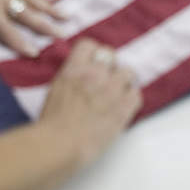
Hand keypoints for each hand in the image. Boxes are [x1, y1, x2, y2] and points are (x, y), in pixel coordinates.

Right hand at [38, 39, 140, 165]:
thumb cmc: (52, 123)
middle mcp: (95, 74)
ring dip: (123, 81)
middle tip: (106, 80)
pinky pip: (137, 94)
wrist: (60, 145)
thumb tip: (81, 73)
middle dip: (109, 66)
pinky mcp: (123, 108)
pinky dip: (131, 99)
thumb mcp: (56, 89)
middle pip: (111, 55)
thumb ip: (71, 76)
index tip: (94, 63)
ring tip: (117, 94)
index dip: (93, 53)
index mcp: (75, 68)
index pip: (90, 44)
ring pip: (128, 72)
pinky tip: (123, 107)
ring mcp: (111, 90)